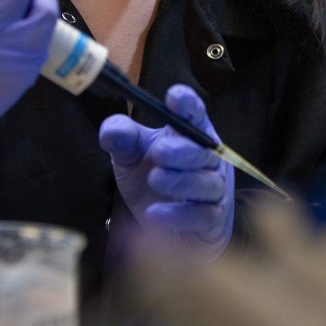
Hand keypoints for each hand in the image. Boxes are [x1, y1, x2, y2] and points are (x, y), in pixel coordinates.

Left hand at [99, 84, 233, 257]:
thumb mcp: (130, 157)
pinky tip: (155, 214)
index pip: (195, 113)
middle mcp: (208, 159)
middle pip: (205, 150)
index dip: (188, 104)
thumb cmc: (149, 181)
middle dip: (183, 150)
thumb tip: (111, 130)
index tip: (174, 98)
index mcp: (190, 134)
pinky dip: (178, 215)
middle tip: (159, 152)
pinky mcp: (212, 220)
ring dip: (181, 181)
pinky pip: (203, 216)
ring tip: (154, 180)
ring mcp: (214, 190)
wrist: (162, 228)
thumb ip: (122, 139)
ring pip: (207, 183)